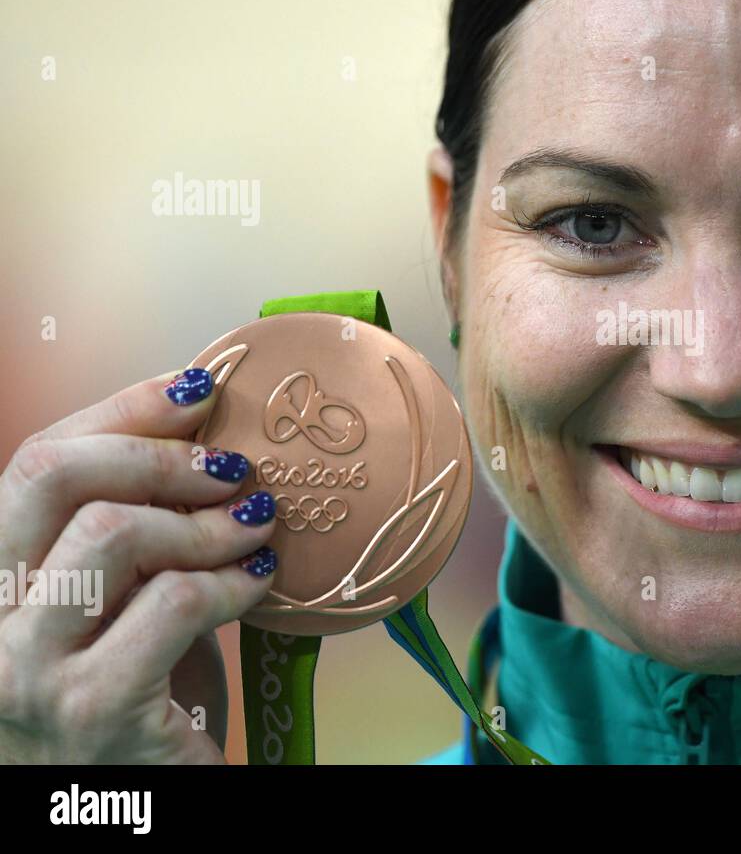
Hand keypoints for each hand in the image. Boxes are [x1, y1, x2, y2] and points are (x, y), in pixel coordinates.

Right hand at [0, 368, 277, 762]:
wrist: (138, 806)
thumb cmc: (135, 697)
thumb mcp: (115, 603)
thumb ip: (132, 531)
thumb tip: (204, 430)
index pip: (32, 460)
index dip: (122, 411)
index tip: (198, 391)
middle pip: (53, 476)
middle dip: (160, 454)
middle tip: (234, 470)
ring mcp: (25, 670)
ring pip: (114, 533)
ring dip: (208, 522)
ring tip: (257, 528)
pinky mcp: (91, 708)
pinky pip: (176, 602)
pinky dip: (234, 582)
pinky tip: (258, 584)